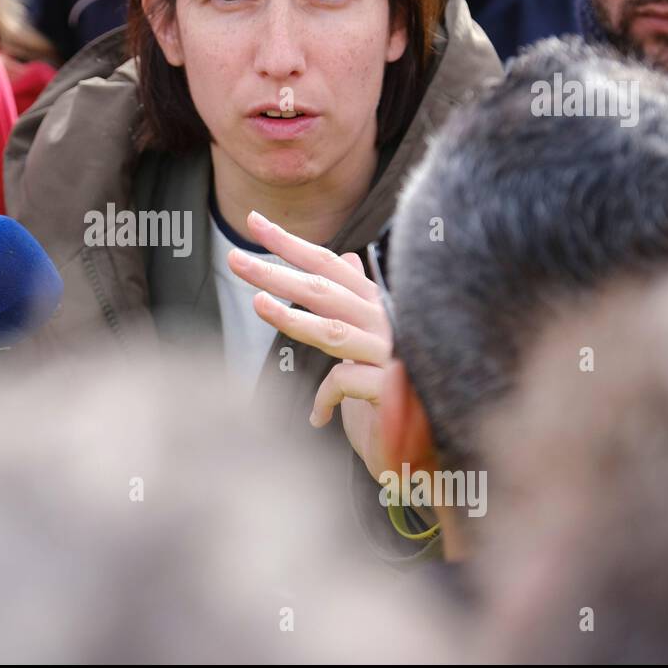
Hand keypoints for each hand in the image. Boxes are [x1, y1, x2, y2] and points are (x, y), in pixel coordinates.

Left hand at [226, 211, 394, 477]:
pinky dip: (324, 398)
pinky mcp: (391, 386)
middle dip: (275, 271)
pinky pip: (344, 381)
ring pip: (332, 329)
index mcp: (377, 304)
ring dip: (291, 316)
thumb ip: (357, 301)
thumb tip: (346, 258)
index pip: (329, 264)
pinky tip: (316, 417)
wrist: (432, 445)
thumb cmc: (394, 389)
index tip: (254, 222)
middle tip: (235, 259)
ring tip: (256, 303)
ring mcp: (391, 351)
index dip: (290, 242)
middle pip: (322, 288)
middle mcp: (386, 320)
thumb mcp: (372, 342)